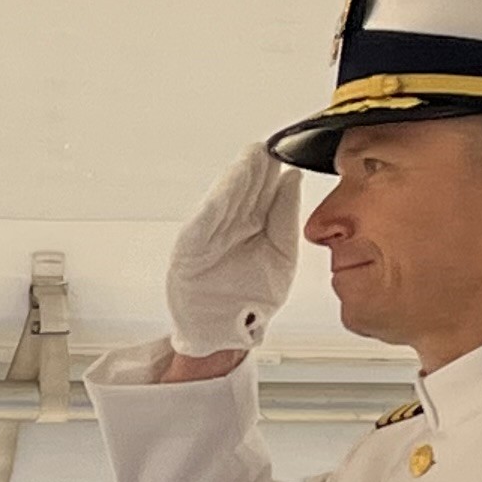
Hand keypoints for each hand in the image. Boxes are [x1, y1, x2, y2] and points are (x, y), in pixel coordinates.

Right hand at [164, 141, 302, 358]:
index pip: (264, 192)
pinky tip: (223, 194)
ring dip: (235, 181)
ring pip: (223, 202)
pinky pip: (201, 225)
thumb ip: (285, 218)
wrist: (225, 333)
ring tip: (248, 160)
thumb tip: (292, 179)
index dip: (272, 172)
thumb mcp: (281, 255)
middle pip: (244, 192)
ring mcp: (210, 237)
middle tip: (267, 148)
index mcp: (254, 226)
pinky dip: (212, 208)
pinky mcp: (189, 251)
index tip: (285, 150)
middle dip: (255, 169)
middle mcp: (231, 227)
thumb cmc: (251, 298)